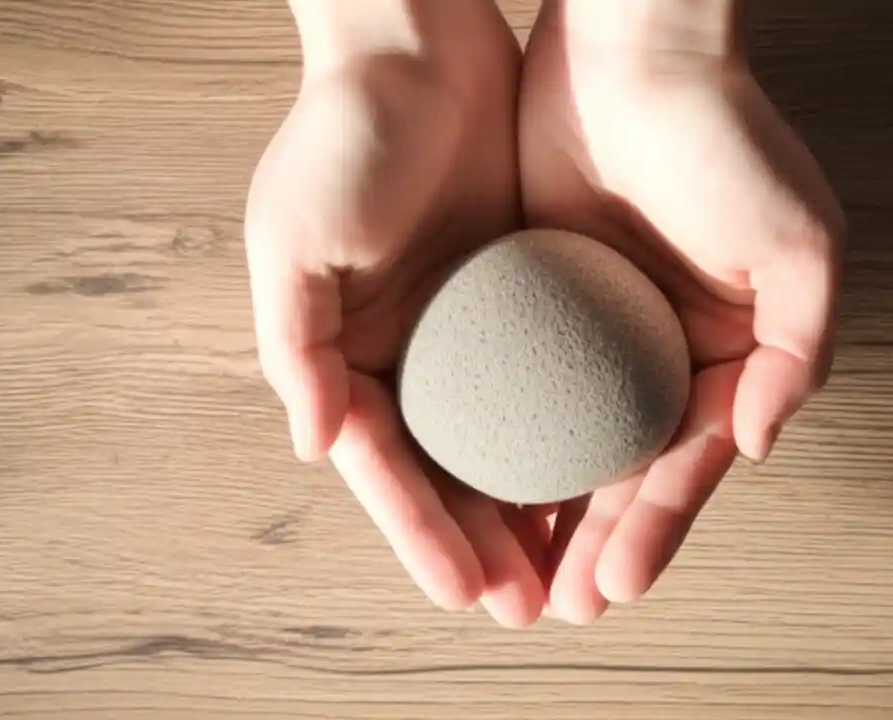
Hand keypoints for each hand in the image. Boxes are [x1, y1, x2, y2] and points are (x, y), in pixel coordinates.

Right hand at [245, 0, 545, 626]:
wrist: (418, 41)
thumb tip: (318, 449)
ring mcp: (467, 324)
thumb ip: (298, 346)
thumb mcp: (295, 236)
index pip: (387, 466)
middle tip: (530, 604)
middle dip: (484, 542)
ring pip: (503, 438)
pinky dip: (565, 430)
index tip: (466, 593)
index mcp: (346, 350)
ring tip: (569, 567)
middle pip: (447, 468)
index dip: (422, 534)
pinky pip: (547, 378)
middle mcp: (408, 349)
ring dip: (530, 503)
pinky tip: (597, 472)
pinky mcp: (519, 290)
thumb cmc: (345, 131)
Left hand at [520, 0, 844, 622]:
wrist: (635, 50)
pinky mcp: (533, 296)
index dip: (654, 526)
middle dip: (593, 538)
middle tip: (558, 603)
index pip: (686, 459)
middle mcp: (657, 348)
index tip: (616, 583)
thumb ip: (798, 350)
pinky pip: (514, 381)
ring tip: (514, 570)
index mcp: (724, 348)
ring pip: (564, 437)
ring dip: (542, 506)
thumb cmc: (728, 136)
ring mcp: (593, 327)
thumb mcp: (802, 243)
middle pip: (622, 464)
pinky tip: (478, 482)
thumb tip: (754, 444)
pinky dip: (501, 434)